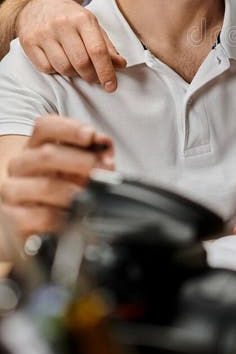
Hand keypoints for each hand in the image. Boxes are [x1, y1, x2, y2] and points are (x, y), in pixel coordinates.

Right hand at [0, 115, 113, 237]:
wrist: (31, 227)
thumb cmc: (58, 193)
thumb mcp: (76, 169)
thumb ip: (92, 153)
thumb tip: (105, 144)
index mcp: (34, 147)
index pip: (45, 126)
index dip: (70, 128)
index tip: (91, 135)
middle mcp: (19, 165)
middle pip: (47, 154)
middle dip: (83, 161)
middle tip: (105, 169)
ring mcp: (12, 190)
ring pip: (46, 185)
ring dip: (76, 191)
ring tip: (92, 198)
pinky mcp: (12, 218)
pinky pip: (43, 216)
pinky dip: (64, 217)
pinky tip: (73, 217)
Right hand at [17, 0, 126, 90]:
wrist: (37, 3)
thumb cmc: (69, 16)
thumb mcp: (91, 24)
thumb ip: (106, 45)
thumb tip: (120, 65)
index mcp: (82, 18)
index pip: (97, 50)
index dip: (106, 71)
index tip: (111, 86)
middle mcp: (62, 24)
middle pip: (81, 62)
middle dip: (91, 76)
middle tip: (94, 78)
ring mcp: (44, 33)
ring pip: (63, 68)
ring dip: (74, 74)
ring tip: (77, 69)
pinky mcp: (29, 42)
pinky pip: (46, 68)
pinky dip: (56, 71)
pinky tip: (60, 62)